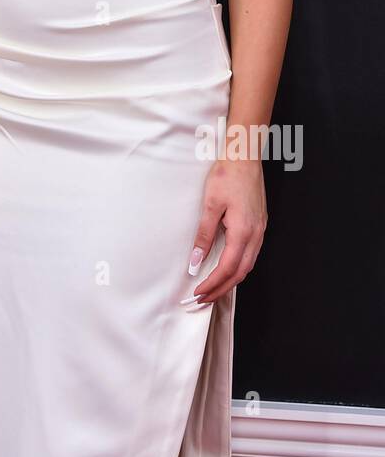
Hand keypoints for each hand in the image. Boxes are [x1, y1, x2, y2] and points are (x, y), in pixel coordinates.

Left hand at [187, 156, 266, 305]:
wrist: (244, 156)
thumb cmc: (227, 175)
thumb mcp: (210, 205)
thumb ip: (204, 236)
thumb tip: (195, 261)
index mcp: (243, 232)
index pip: (227, 268)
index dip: (212, 284)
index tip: (197, 294)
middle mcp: (256, 235)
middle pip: (240, 273)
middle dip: (221, 289)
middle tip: (202, 299)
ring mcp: (260, 230)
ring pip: (248, 265)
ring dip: (230, 280)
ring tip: (212, 289)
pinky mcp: (259, 224)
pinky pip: (251, 254)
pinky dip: (238, 268)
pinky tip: (227, 269)